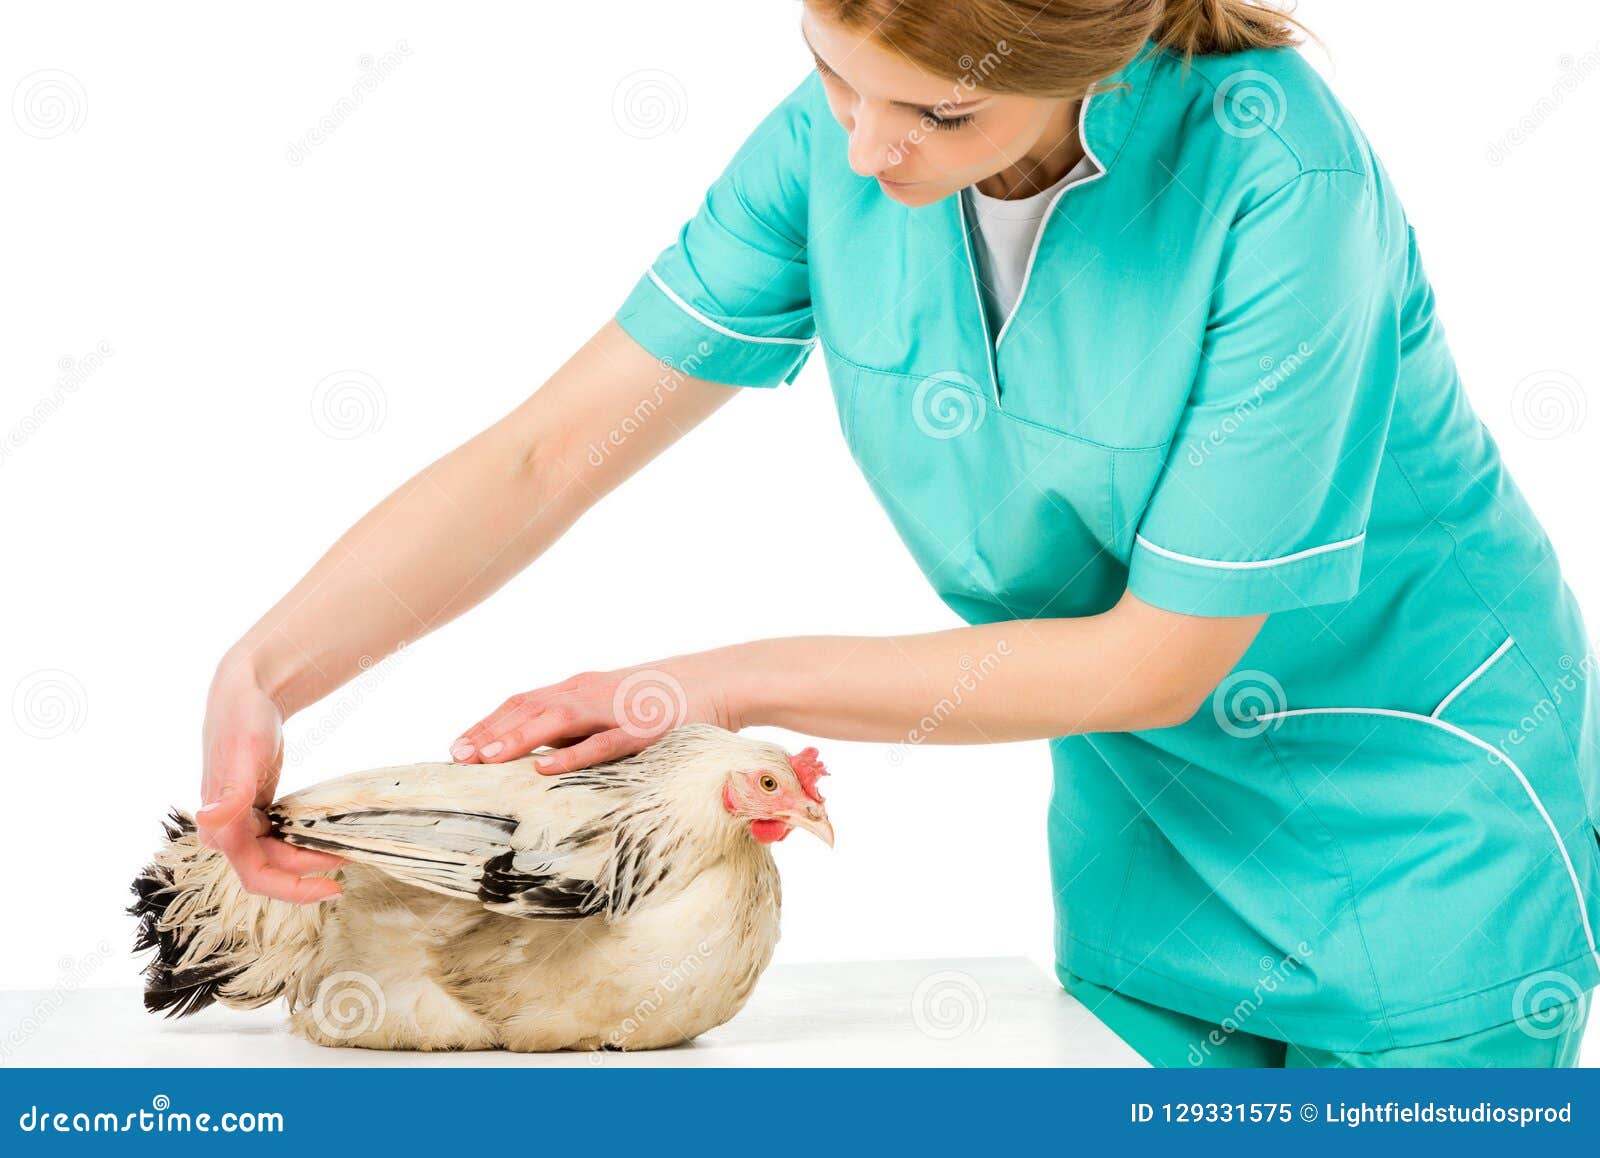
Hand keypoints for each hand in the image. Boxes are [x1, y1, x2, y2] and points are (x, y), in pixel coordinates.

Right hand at [194, 665, 343, 902]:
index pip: (257, 876)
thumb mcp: (242, 754)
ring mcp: (241, 824)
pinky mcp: (256, 813)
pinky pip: (280, 839)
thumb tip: (208, 822)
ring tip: (344, 849)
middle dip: (309, 870)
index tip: (334, 888)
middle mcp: (228, 832)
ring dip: (308, 858)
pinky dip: (303, 842)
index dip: (294, 889)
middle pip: (272, 870)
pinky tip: (326, 836)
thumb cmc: (241, 719)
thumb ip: (229, 794)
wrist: (244, 694)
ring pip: (277, 857)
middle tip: (351, 858)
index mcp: (221, 827)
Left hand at [449, 654, 739, 773]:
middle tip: (456, 757)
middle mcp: (589, 692)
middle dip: (489, 732)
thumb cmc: (661, 700)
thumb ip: (578, 723)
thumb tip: (540, 751)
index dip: (487, 723)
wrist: (717, 680)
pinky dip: (571, 755)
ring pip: (556, 721)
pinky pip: (602, 743)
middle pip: (528, 708)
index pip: (522, 702)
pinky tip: (545, 768)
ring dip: (517, 739)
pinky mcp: (642, 730)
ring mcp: (614, 709)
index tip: (456, 747)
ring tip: (486, 758)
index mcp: (579, 688)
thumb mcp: (611, 706)